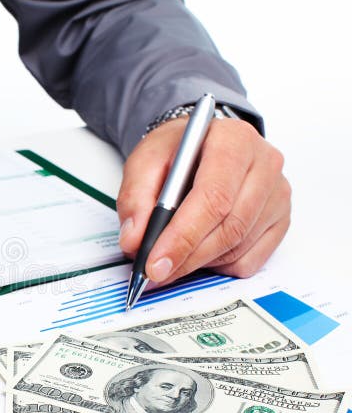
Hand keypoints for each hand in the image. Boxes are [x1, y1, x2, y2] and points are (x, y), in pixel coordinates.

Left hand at [118, 117, 290, 283]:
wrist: (199, 145)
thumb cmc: (177, 151)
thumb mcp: (145, 161)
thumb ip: (135, 198)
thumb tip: (133, 240)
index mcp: (233, 140)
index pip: (213, 197)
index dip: (183, 236)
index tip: (155, 263)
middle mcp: (264, 164)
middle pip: (229, 227)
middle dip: (186, 257)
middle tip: (154, 272)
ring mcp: (277, 194)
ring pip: (238, 246)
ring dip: (199, 262)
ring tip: (170, 260)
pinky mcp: (279, 219)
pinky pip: (250, 259)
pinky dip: (219, 265)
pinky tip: (199, 252)